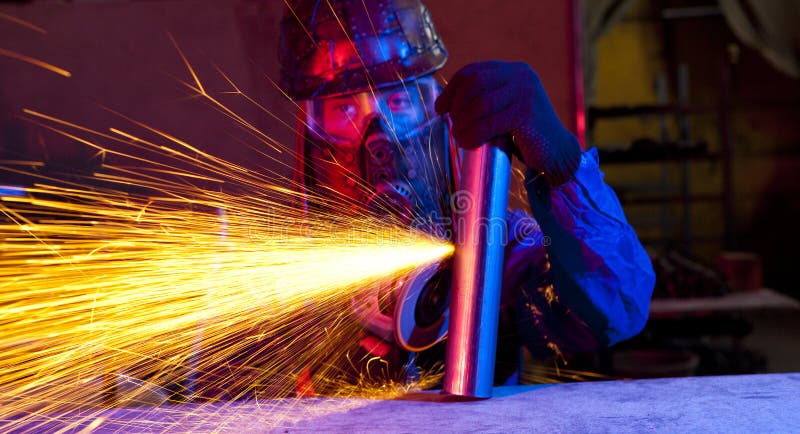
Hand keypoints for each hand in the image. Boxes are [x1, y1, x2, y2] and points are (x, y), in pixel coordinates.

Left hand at [435, 61, 581, 185]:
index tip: (441, 108)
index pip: (473, 71)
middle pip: (473, 83)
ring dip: (462, 123)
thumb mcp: (505, 108)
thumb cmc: (525, 134)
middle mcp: (520, 76)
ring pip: (479, 104)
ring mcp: (525, 93)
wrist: (557, 153)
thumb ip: (485, 99)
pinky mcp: (526, 113)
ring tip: (459, 137)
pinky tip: (468, 143)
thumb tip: (447, 104)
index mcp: (513, 71)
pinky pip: (489, 122)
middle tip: (453, 124)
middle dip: (456, 105)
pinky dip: (473, 134)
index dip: (451, 89)